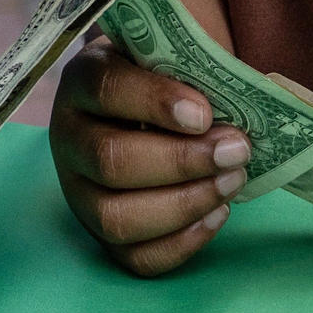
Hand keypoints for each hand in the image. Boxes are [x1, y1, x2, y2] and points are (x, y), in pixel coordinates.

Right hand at [48, 42, 249, 272]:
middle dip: (181, 161)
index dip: (154, 102)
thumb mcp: (171, 55)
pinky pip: (136, 257)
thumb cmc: (166, 79)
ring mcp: (80, 192)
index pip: (105, 89)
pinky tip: (219, 213)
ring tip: (233, 180)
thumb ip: (193, 66)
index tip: (204, 113)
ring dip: (184, 203)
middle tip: (236, 150)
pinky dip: (182, 242)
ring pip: (117, 217)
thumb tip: (243, 91)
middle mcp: (69, 138)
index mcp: (82, 82)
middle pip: (110, 161)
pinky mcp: (102, 235)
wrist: (149, 110)